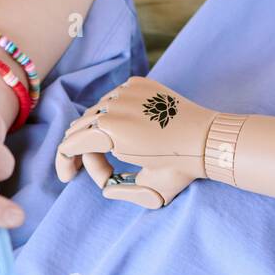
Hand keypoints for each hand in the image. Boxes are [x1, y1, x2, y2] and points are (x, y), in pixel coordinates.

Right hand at [55, 77, 212, 207]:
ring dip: (99, 135)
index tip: (69, 179)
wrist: (209, 140)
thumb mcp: (146, 190)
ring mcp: (126, 91)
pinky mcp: (139, 84)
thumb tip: (105, 185)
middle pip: (80, 130)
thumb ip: (115, 188)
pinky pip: (113, 99)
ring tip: (117, 155)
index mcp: (110, 133)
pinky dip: (113, 116)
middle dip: (84, 154)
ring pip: (96, 113)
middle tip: (100, 173)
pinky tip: (127, 132)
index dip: (65, 165)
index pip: (69, 145)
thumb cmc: (180, 169)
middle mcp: (113, 107)